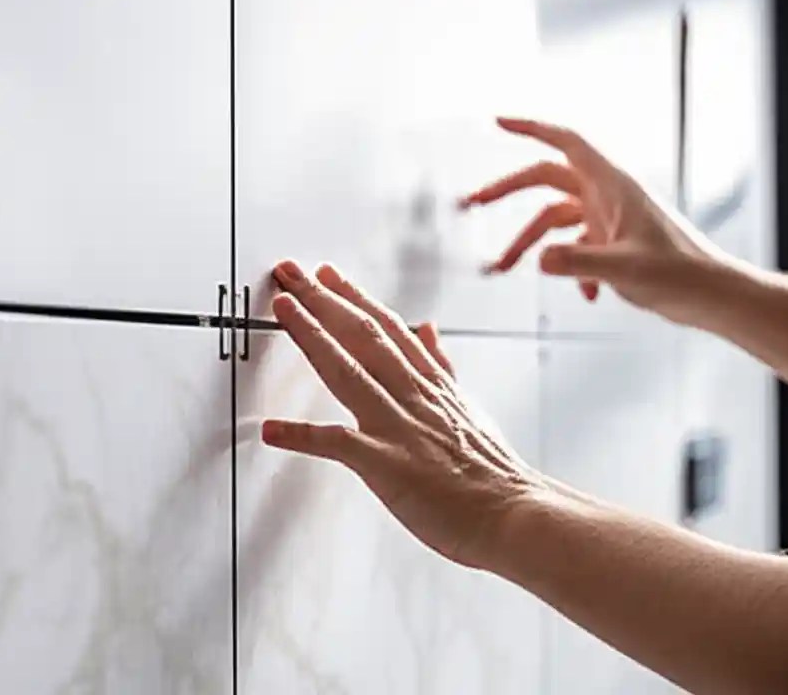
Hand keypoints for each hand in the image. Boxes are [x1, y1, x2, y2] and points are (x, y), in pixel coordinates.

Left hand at [261, 260, 546, 570]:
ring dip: (311, 337)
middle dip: (323, 299)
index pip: (388, 327)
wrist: (516, 516)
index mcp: (431, 384)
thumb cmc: (493, 474)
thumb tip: (428, 328)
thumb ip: (442, 367)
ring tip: (281, 310)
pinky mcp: (387, 464)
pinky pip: (337, 444)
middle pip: (363, 335)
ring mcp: (399, 427)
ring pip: (348, 371)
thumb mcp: (469, 406)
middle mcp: (413, 396)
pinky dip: (301, 436)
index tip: (328, 274)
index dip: (354, 297)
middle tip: (291, 270)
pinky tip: (271, 429)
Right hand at [461, 118, 725, 323]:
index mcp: (613, 186)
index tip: (500, 122)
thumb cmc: (681, 275)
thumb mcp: (625, 269)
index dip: (532, 128)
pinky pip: (575, 247)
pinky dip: (569, 268)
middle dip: (508, 189)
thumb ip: (579, 262)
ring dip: (527, 244)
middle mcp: (608, 196)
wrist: (712, 296)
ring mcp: (609, 219)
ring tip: (502, 268)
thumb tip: (539, 258)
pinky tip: (584, 294)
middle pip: (547, 179)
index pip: (566, 143)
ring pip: (553, 220)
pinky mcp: (613, 243)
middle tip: (474, 202)